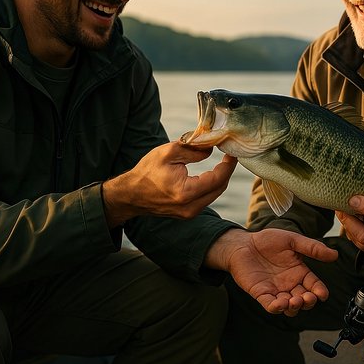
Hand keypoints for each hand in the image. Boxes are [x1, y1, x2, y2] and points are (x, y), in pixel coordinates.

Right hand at [101, 141, 236, 225]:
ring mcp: (189, 213)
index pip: (217, 178)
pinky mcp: (187, 214)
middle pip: (219, 188)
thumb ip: (193, 149)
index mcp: (186, 192)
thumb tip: (211, 149)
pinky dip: (211, 186)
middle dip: (226, 171)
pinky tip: (211, 174)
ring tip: (222, 162)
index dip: (228, 165)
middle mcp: (190, 207)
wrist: (130, 195)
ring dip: (220, 178)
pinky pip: (206, 198)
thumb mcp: (168, 153)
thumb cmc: (146, 172)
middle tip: (229, 155)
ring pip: (214, 194)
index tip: (232, 152)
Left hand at [205, 228, 337, 316]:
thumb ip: (312, 248)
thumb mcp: (292, 240)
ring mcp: (275, 290)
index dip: (319, 291)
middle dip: (307, 302)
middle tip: (307, 298)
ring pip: (289, 307)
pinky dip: (276, 307)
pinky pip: (270, 305)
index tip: (322, 294)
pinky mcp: (261, 294)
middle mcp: (289, 284)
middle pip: (303, 300)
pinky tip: (279, 304)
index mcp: (299, 272)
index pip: (314, 285)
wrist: (243, 243)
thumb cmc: (267, 241)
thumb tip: (334, 254)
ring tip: (293, 301)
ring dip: (293, 307)